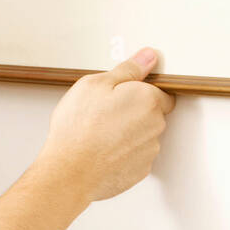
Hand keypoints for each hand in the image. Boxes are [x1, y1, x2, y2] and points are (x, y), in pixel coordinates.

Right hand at [36, 48, 176, 203]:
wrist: (70, 172)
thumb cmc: (78, 128)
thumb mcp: (94, 85)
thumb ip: (127, 70)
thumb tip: (147, 57)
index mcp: (147, 99)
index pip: (159, 91)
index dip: (138, 91)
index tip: (120, 95)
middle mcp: (155, 125)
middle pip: (152, 113)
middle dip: (133, 112)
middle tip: (104, 113)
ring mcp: (149, 150)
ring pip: (143, 135)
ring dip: (128, 133)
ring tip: (99, 134)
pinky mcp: (140, 171)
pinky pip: (135, 156)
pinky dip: (122, 153)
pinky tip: (102, 151)